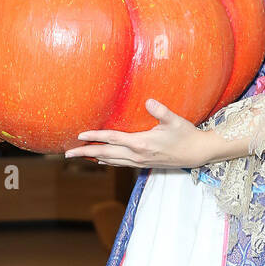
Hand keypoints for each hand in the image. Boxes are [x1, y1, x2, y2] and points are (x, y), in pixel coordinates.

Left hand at [63, 99, 214, 168]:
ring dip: (93, 158)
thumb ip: (161, 111)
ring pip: (110, 160)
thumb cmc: (186, 134)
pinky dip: (107, 161)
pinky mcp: (143, 163)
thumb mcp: (176, 121)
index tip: (79, 135)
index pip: (112, 139)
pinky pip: (119, 163)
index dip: (95, 137)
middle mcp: (137, 155)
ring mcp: (139, 161)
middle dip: (85, 153)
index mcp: (141, 144)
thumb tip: (149, 102)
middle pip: (105, 154)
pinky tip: (100, 160)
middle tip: (67, 153)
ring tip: (78, 156)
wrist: (197, 154)